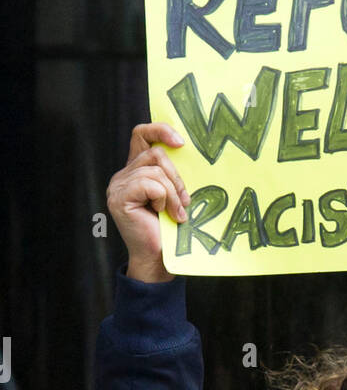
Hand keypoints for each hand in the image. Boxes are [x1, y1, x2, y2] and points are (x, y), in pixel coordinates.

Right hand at [106, 122, 189, 283]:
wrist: (159, 260)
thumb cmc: (170, 230)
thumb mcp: (175, 194)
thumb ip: (172, 173)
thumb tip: (185, 149)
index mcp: (135, 170)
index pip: (142, 134)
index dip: (160, 130)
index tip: (181, 142)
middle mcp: (123, 175)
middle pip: (155, 153)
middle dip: (176, 177)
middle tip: (185, 201)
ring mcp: (118, 186)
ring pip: (155, 170)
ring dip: (173, 192)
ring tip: (177, 213)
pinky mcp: (120, 197)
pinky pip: (150, 184)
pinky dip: (164, 198)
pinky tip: (164, 214)